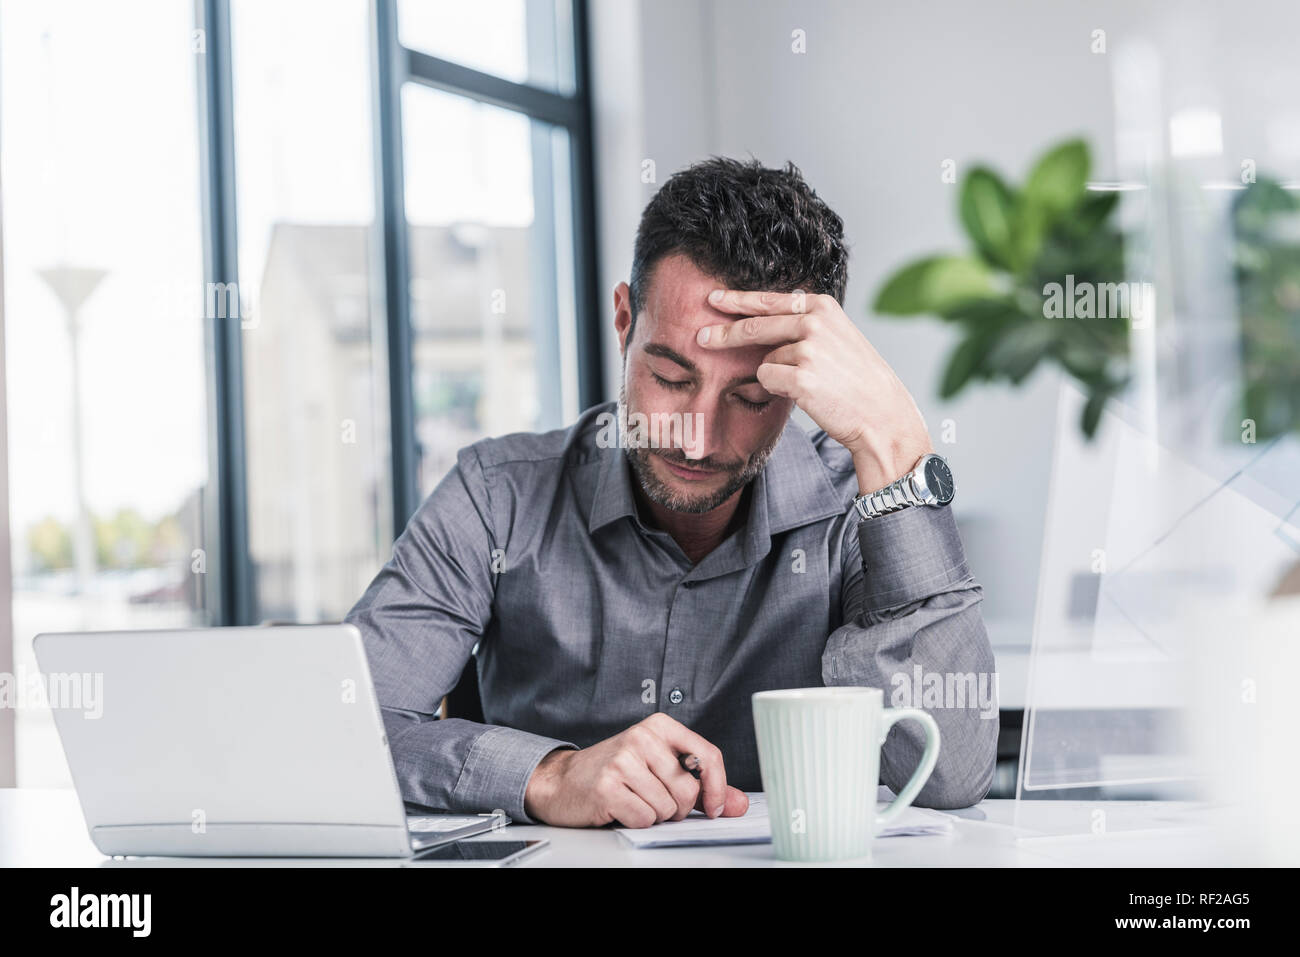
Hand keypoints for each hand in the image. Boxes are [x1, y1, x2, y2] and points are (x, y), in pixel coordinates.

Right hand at [523, 713, 749, 827]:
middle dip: (678, 807)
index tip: (714, 807)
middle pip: (689, 789)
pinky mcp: (607, 786)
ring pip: (667, 807)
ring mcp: (622, 760)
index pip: (708, 755)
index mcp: (659, 726)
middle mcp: (641, 737)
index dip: (718, 788)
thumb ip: (702, 785)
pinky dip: (637, 822)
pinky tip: (622, 808)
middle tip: (657, 800)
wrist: (563, 780)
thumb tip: (738, 803)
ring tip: (635, 800)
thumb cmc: (616, 773)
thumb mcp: (661, 769)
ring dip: (655, 815)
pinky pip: (645, 818)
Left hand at [697, 289, 932, 490]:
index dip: (738, 300)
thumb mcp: (836, 338)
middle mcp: (814, 322)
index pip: (769, 300)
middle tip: (700, 338)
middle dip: (723, 333)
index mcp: (822, 307)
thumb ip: (802, 326)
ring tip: (813, 384)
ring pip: (765, 360)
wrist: (881, 413)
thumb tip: (756, 325)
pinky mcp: (801, 378)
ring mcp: (808, 349)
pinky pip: (768, 380)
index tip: (713, 298)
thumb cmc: (856, 379)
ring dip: (778, 374)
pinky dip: (778, 389)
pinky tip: (807, 394)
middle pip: (754, 327)